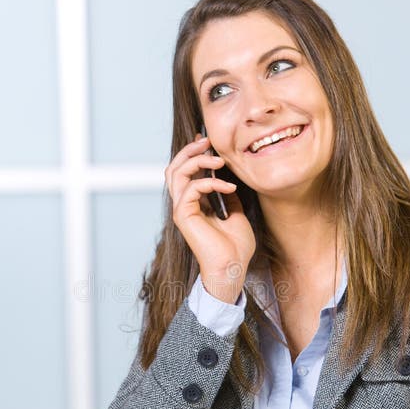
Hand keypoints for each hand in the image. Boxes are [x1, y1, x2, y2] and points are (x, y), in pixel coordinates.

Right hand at [164, 134, 255, 302]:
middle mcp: (183, 205)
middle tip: (207, 141)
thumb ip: (227, 196)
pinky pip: (192, 188)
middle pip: (174, 168)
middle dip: (189, 150)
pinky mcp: (184, 216)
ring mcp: (182, 210)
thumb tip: (228, 180)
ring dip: (197, 161)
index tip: (207, 142)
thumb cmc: (235, 247)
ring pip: (177, 173)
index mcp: (193, 204)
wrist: (233, 267)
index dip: (192, 154)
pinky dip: (211, 183)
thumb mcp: (236, 213)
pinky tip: (229, 188)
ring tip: (218, 160)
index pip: (184, 172)